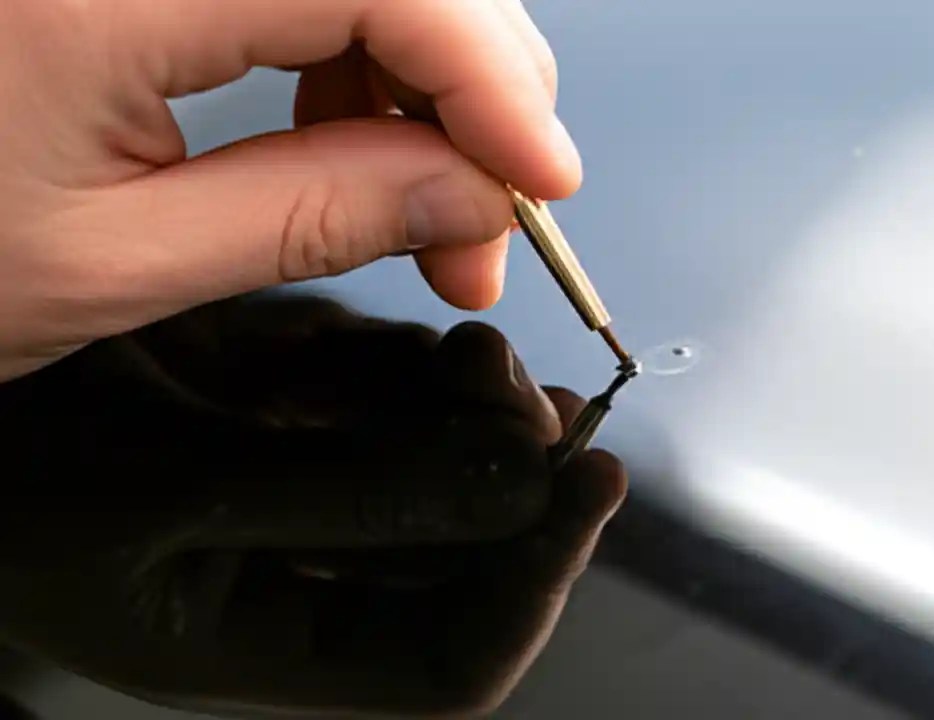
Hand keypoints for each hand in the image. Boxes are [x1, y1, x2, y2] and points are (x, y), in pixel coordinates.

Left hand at [0, 0, 579, 380]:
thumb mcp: (109, 264)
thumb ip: (312, 217)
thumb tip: (469, 197)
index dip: (493, 80)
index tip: (540, 183)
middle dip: (476, 87)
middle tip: (486, 216)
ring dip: (426, 78)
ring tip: (420, 199)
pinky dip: (360, 56)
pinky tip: (355, 136)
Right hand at [0, 296, 625, 718]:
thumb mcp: (165, 492)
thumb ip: (356, 500)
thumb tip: (523, 488)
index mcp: (258, 637)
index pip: (447, 658)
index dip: (536, 581)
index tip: (588, 485)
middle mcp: (281, 568)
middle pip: (453, 549)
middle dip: (509, 470)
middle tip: (527, 392)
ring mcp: (279, 479)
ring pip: (427, 464)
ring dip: (471, 409)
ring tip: (474, 350)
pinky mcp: (266, 400)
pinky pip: (377, 394)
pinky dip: (412, 363)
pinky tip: (414, 335)